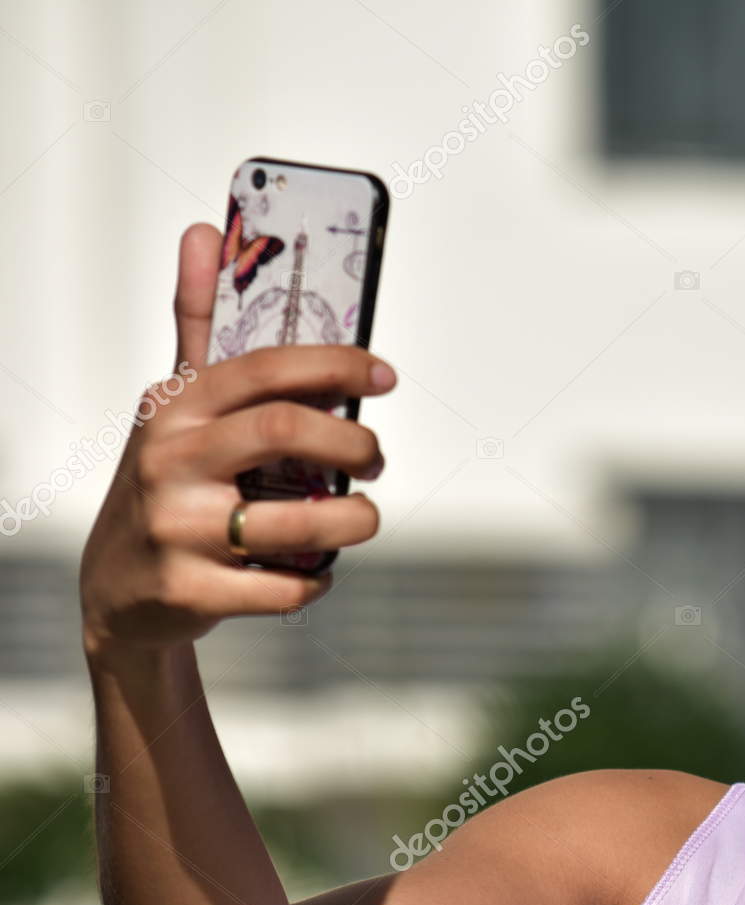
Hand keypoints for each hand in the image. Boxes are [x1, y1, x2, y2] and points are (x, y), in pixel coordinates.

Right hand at [79, 223, 396, 654]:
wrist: (120, 590)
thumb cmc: (170, 483)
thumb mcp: (176, 404)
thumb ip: (199, 325)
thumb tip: (202, 232)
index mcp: (176, 408)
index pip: (264, 368)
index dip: (334, 365)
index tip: (383, 375)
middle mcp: (171, 462)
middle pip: (284, 431)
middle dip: (353, 443)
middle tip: (376, 459)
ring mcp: (179, 529)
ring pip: (300, 522)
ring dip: (353, 521)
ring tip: (362, 517)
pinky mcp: (192, 591)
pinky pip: (287, 587)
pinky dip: (318, 577)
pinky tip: (314, 567)